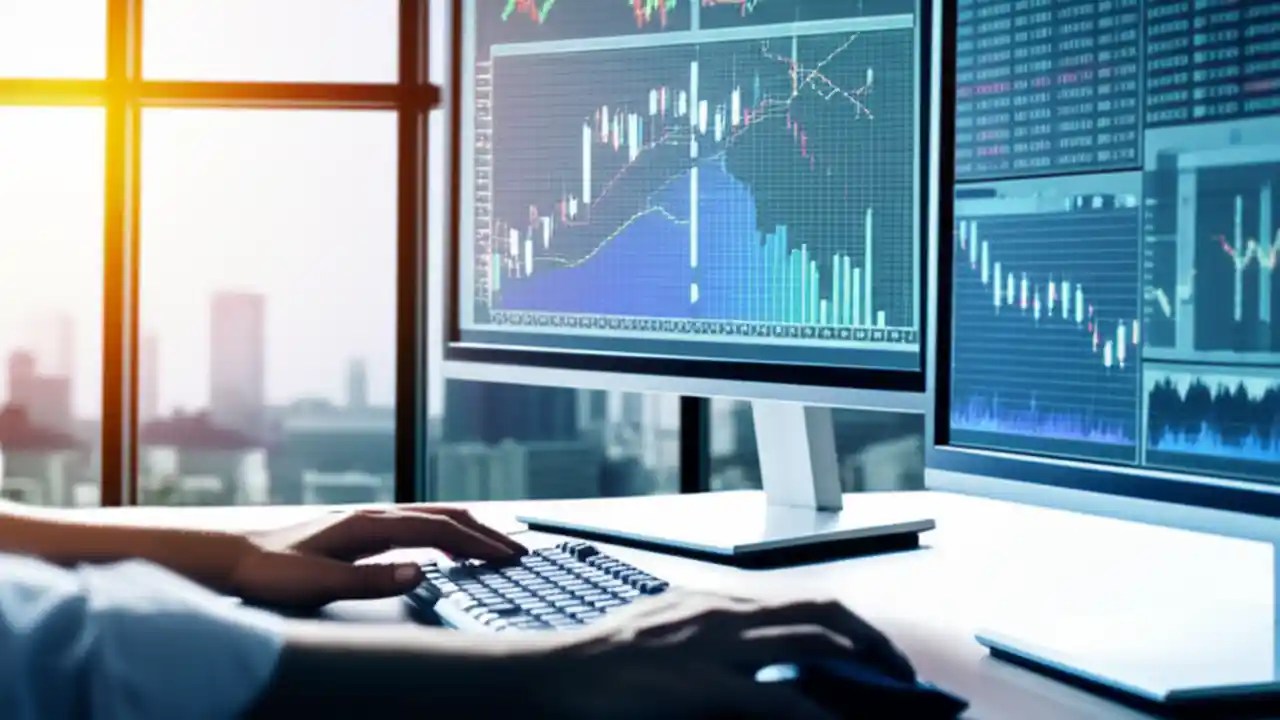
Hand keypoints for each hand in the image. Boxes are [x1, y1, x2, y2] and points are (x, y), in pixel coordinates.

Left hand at [229, 507, 525, 607]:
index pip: (439, 530)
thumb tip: (421, 573)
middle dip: (484, 532)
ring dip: (469, 530)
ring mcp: (370, 520)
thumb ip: (372, 579)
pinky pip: (418, 526)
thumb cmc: (274, 571)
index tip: (508, 556)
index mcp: (371, 524)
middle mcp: (375, 515)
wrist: (238, 557)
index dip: (478, 543)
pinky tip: (450, 549)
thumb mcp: (320, 582)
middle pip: (445, 516)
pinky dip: (447, 534)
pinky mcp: (364, 530)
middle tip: (517, 551)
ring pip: (434, 517)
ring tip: (495, 547)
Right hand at [524, 589, 915, 718]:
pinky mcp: (706, 688)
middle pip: (821, 613)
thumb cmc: (599, 664)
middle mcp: (724, 614)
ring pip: (815, 644)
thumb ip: (706, 639)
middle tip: (898, 674)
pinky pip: (782, 704)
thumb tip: (748, 660)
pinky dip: (821, 719)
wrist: (550, 679)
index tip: (871, 649)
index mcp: (714, 603)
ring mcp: (718, 648)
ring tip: (893, 694)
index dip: (845, 625)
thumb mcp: (660, 635)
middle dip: (870, 641)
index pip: (797, 602)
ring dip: (864, 668)